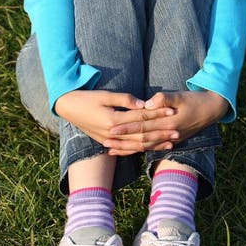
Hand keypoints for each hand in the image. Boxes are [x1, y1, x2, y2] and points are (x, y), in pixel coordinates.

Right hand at [54, 89, 179, 155]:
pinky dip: (140, 149)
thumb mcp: (106, 95)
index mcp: (113, 120)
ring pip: (136, 145)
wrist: (68, 108)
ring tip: (170, 144)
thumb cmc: (87, 98)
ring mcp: (109, 140)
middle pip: (142, 135)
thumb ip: (126, 100)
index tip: (172, 111)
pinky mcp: (107, 142)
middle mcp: (113, 133)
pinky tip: (151, 149)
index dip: (158, 114)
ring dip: (154, 145)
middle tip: (177, 132)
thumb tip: (145, 104)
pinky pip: (127, 149)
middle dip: (161, 134)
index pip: (141, 118)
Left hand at [106, 90, 228, 150]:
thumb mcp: (181, 96)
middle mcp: (168, 134)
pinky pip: (152, 147)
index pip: (143, 126)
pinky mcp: (171, 140)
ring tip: (111, 150)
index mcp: (168, 122)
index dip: (127, 128)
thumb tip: (149, 104)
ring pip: (146, 146)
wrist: (212, 110)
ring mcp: (170, 139)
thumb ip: (165, 99)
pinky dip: (140, 149)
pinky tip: (129, 150)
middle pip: (141, 139)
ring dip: (128, 148)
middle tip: (105, 141)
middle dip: (123, 141)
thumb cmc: (195, 100)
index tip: (112, 128)